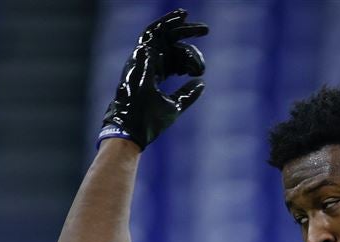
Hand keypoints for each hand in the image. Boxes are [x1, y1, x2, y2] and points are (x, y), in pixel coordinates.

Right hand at [98, 9, 207, 149]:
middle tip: (206, 29)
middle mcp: (147, 63)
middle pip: (168, 43)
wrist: (134, 127)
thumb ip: (187, 94)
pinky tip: (180, 17)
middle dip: (186, 33)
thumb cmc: (150, 121)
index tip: (201, 68)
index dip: (188, 57)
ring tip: (194, 20)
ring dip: (177, 24)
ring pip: (161, 34)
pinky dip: (165, 22)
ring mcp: (141, 59)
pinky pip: (152, 32)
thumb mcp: (175, 107)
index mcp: (154, 74)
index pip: (172, 58)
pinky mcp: (139, 56)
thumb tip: (201, 83)